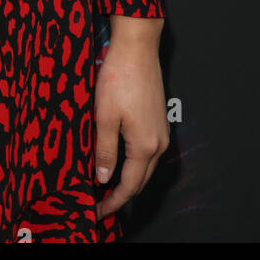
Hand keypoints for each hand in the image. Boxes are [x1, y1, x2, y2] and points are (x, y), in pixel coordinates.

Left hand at [94, 18, 168, 218]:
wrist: (138, 48)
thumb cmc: (119, 78)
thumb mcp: (104, 116)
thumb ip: (105, 150)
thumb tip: (104, 179)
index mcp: (145, 145)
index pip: (130, 185)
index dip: (114, 202)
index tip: (98, 212)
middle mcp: (159, 142)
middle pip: (141, 179)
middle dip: (122, 194)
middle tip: (100, 203)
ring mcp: (161, 130)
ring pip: (146, 165)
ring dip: (129, 178)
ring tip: (107, 184)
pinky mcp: (158, 119)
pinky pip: (148, 150)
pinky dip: (135, 161)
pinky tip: (120, 158)